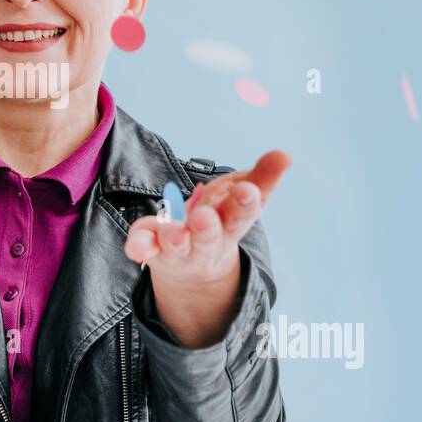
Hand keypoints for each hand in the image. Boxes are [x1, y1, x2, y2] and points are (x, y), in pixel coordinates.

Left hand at [124, 150, 290, 347]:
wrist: (194, 266)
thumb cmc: (221, 220)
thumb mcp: (243, 200)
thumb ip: (263, 177)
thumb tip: (285, 154)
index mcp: (230, 224)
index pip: (241, 215)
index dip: (245, 204)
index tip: (249, 191)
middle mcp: (205, 241)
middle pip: (208, 236)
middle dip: (207, 227)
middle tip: (204, 217)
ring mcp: (178, 248)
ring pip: (176, 245)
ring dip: (174, 238)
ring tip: (174, 232)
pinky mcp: (152, 248)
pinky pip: (144, 246)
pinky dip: (140, 246)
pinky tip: (136, 247)